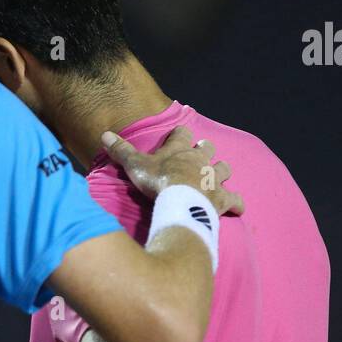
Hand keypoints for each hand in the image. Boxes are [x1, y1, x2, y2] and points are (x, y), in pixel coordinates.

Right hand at [102, 125, 243, 214]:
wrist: (180, 200)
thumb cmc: (157, 181)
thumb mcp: (135, 164)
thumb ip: (121, 150)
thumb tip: (105, 134)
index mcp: (180, 149)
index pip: (182, 133)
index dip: (180, 133)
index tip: (178, 134)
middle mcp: (200, 160)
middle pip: (207, 148)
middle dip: (205, 149)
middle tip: (200, 153)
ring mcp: (213, 178)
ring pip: (224, 169)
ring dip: (221, 171)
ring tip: (218, 176)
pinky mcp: (222, 197)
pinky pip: (235, 199)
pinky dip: (236, 203)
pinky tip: (237, 208)